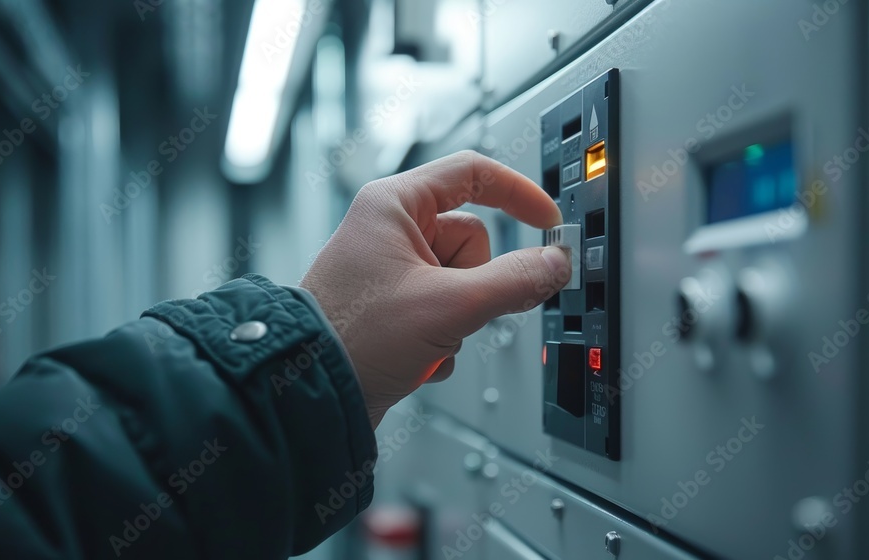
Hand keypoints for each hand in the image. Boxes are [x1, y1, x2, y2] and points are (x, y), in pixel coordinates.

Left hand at [300, 151, 570, 427]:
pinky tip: (416, 355)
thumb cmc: (354, 337)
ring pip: (464, 280)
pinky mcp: (394, 304)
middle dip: (472, 284)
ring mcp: (392, 269)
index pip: (473, 173)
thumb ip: (515, 281)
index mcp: (394, 205)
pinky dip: (442, 337)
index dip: (518, 193)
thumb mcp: (449, 306)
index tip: (548, 221)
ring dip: (458, 317)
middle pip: (473, 239)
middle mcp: (390, 229)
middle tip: (447, 309)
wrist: (313, 396)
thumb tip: (555, 263)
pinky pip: (446, 309)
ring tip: (424, 337)